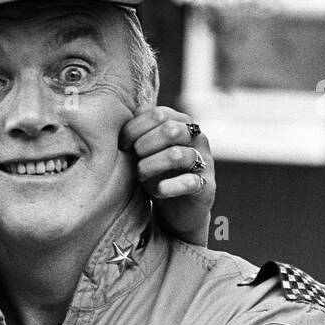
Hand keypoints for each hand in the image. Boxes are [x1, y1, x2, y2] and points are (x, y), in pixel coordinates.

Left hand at [120, 107, 215, 246]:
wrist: (175, 210)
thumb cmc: (155, 173)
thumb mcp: (142, 150)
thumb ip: (136, 130)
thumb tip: (118, 115)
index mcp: (181, 123)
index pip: (158, 114)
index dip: (134, 128)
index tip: (121, 144)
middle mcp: (197, 138)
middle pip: (170, 130)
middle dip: (144, 145)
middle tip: (133, 159)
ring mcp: (204, 161)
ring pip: (177, 155)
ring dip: (150, 166)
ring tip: (140, 176)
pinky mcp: (206, 186)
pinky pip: (189, 182)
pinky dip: (168, 187)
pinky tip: (158, 191)